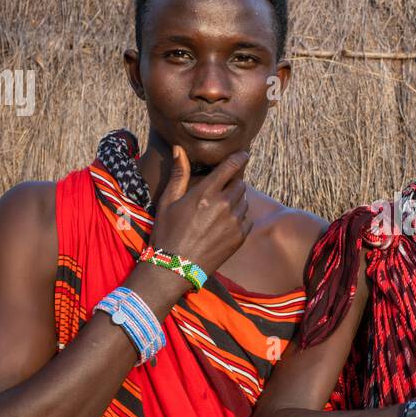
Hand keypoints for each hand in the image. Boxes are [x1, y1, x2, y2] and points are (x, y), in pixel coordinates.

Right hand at [146, 145, 251, 275]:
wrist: (175, 268)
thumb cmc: (167, 233)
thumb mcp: (168, 201)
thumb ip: (179, 174)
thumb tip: (179, 148)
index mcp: (206, 193)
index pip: (231, 167)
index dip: (239, 157)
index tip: (243, 153)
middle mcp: (224, 205)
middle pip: (240, 183)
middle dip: (232, 183)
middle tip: (221, 190)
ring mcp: (234, 222)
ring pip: (244, 201)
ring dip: (236, 200)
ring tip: (219, 209)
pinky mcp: (239, 237)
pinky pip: (247, 219)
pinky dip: (240, 217)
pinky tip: (225, 223)